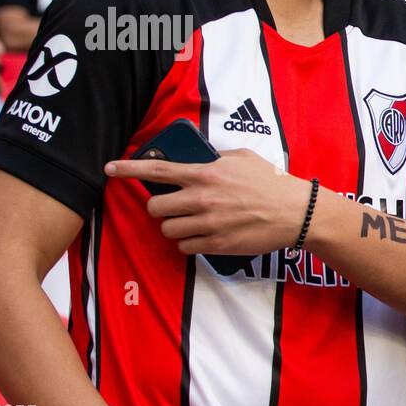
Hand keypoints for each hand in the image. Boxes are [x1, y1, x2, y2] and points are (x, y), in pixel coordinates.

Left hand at [104, 148, 311, 255]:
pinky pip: (184, 247)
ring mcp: (208, 224)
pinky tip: (202, 235)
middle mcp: (201, 199)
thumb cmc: (272, 182)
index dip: (128, 169)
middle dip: (160, 207)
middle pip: (155, 207)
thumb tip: (196, 160)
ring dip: (174, 226)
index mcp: (205, 173)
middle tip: (173, 206)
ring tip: (190, 222)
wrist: (296, 212)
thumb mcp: (242, 158)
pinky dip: (188, 242)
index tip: (109, 169)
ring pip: (167, 230)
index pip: (156, 170)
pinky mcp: (216, 245)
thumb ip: (214, 158)